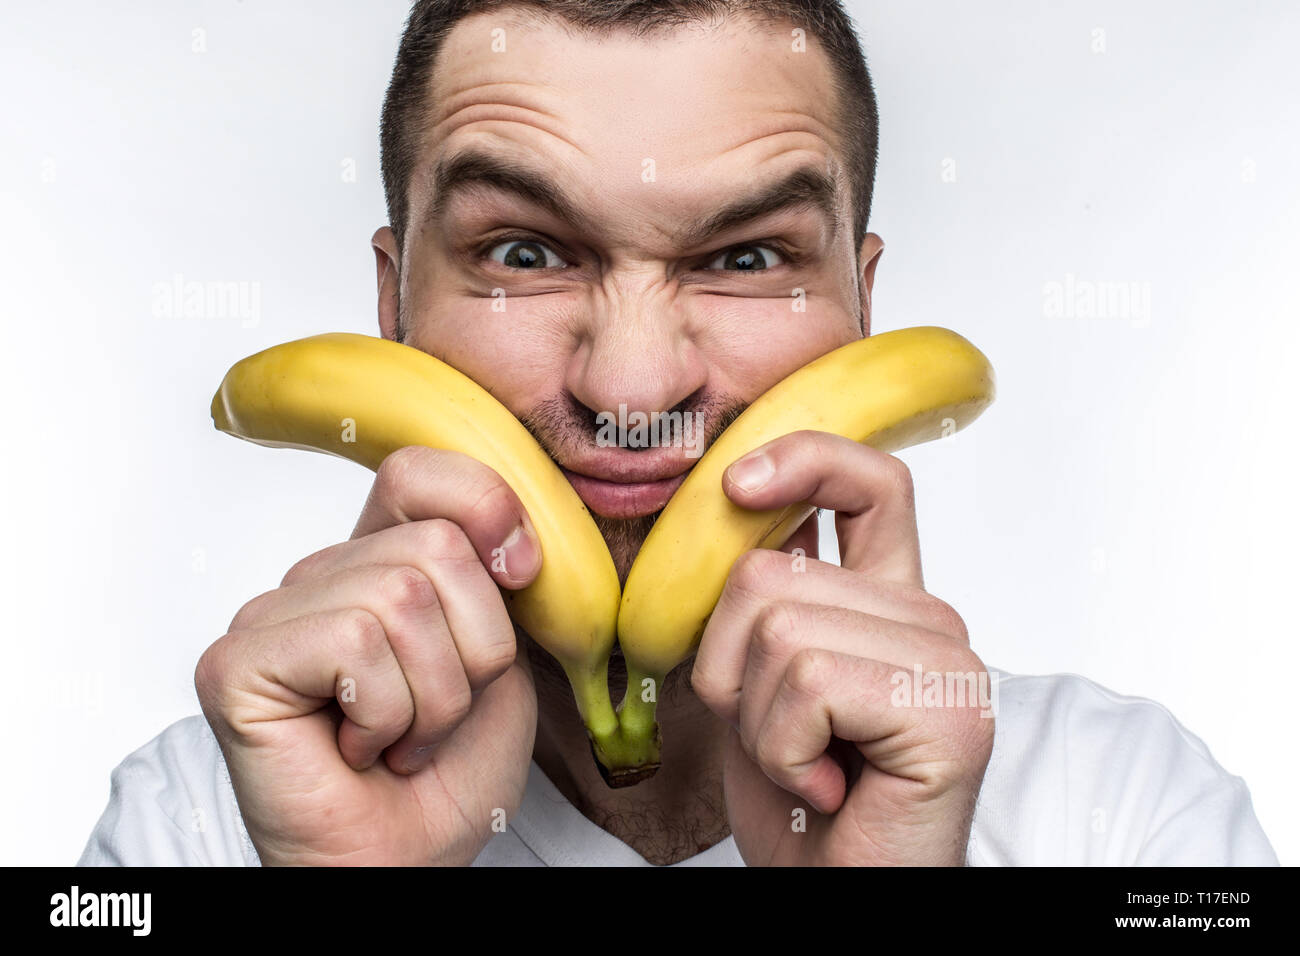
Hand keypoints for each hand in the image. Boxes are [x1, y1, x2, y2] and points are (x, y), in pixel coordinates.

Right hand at [195, 446, 540, 865]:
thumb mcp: (500, 655)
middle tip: (438, 712)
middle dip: (473, 650)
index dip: (486, 508)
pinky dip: (386, 713)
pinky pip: (354, 642)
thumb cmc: (449, 770)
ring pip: (402, 595)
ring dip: (435, 697)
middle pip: (435, 545)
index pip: (420, 470)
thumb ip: (494, 578)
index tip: (519, 577)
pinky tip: (359, 749)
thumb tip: (505, 532)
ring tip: (401, 738)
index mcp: (381, 559)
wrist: (409, 861)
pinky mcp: (237, 663)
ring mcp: (272, 615)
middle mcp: (321, 576)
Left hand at [691, 431, 994, 865]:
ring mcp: (947, 659)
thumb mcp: (760, 683)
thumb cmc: (801, 801)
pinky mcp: (947, 709)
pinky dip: (784, 748)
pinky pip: (808, 682)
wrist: (836, 894)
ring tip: (805, 764)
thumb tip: (737, 503)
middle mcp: (929, 619)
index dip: (806, 459)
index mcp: (889, 603)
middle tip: (781, 737)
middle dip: (732, 666)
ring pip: (780, 624)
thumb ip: (765, 601)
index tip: (737, 484)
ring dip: (757, 718)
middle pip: (773, 570)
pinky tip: (826, 785)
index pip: (871, 483)